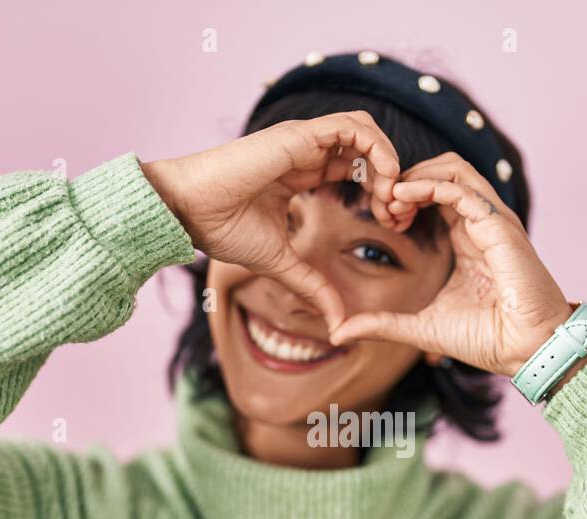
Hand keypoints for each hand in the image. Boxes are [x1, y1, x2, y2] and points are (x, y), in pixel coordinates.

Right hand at [140, 112, 401, 326]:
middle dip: (392, 179)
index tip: (389, 224)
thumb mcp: (281, 263)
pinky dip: (378, 149)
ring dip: (388, 161)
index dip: (380, 192)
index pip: (355, 168)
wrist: (189, 211)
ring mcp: (304, 141)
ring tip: (390, 197)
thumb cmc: (221, 230)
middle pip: (367, 149)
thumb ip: (312, 286)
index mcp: (300, 173)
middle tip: (397, 215)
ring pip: (366, 131)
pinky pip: (354, 127)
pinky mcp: (300, 136)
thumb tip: (339, 323)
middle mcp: (305, 152)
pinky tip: (381, 181)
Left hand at [329, 152, 573, 377]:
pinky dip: (431, 185)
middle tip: (381, 204)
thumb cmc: (485, 339)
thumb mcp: (419, 328)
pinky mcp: (499, 226)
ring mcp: (492, 221)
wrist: (525, 351)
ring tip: (391, 198)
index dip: (403, 196)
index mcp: (467, 238)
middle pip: (442, 171)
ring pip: (453, 168)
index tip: (382, 218)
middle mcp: (481, 222)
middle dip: (405, 179)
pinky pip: (464, 188)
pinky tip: (404, 199)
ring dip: (416, 176)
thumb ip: (381, 324)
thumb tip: (338, 332)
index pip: (434, 194)